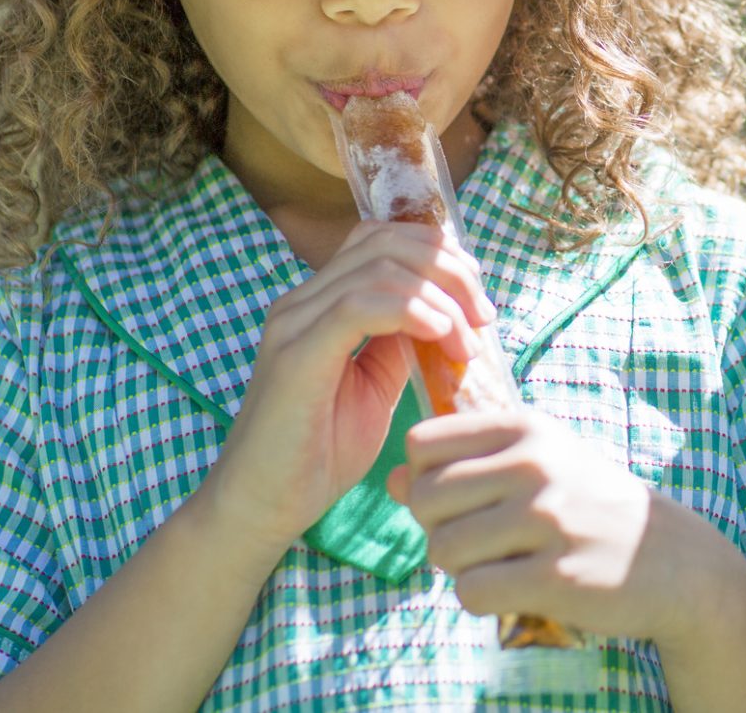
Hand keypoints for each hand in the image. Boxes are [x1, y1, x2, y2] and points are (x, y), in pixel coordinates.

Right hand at [199, 220, 497, 563]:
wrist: (262, 508)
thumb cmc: (318, 455)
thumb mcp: (376, 388)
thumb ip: (401, 345)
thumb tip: (445, 317)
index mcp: (319, 304)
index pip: (379, 238)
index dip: (437, 251)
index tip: (477, 296)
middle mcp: (302, 302)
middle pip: (386, 241)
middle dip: (449, 267)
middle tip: (483, 315)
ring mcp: (294, 324)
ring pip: (379, 268)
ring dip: (440, 298)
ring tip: (466, 343)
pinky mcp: (296, 355)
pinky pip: (359, 306)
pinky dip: (412, 312)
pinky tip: (440, 338)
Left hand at [387, 409, 735, 642]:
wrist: (674, 559)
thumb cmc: (595, 505)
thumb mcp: (542, 462)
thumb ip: (467, 464)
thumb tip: (391, 478)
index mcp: (529, 428)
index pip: (423, 443)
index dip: (423, 475)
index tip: (455, 496)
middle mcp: (536, 467)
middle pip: (423, 498)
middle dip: (437, 526)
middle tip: (476, 539)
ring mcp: (547, 522)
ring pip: (442, 549)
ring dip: (460, 567)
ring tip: (500, 563)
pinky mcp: (555, 578)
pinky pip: (472, 592)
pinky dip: (482, 598)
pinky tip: (514, 588)